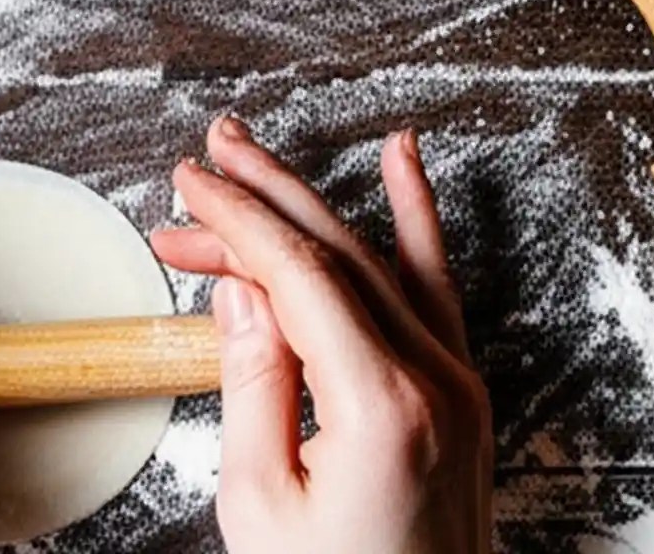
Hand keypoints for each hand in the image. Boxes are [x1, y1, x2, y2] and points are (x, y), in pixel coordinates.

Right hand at [152, 117, 491, 553]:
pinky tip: (404, 161)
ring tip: (254, 159)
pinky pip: (435, 284)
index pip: (298, 274)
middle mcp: (436, 378)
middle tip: (209, 152)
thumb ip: (254, 384)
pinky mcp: (461, 390)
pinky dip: (417, 217)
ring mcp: (459, 380)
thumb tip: (241, 293)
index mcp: (382, 405)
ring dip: (310, 204)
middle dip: (265, 192)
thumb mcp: (263, 502)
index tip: (192, 184)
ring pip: (379, 257)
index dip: (238, 219)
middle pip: (337, 250)